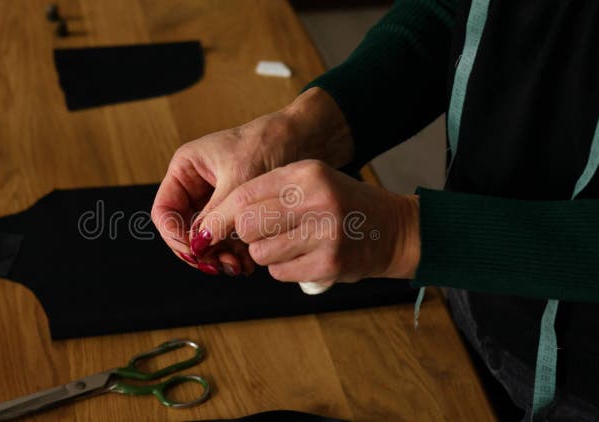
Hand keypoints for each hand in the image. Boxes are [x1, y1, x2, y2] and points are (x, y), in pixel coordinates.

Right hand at [152, 88, 354, 275]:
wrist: (306, 137)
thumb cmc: (269, 144)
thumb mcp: (239, 180)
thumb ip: (216, 215)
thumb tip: (198, 246)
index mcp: (186, 169)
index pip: (164, 211)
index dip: (175, 236)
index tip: (196, 253)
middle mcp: (196, 186)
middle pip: (183, 230)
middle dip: (200, 251)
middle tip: (221, 266)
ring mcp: (216, 200)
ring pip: (206, 239)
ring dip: (218, 257)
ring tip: (240, 266)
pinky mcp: (236, 212)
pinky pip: (226, 239)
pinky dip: (234, 253)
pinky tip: (248, 262)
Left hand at [191, 160, 419, 284]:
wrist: (393, 229)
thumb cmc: (340, 203)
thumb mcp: (309, 182)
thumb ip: (268, 193)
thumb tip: (215, 220)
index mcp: (306, 173)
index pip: (244, 195)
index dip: (219, 216)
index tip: (205, 229)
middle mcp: (316, 200)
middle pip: (248, 224)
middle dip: (243, 235)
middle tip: (255, 236)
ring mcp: (325, 233)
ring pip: (260, 252)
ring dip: (265, 252)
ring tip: (290, 243)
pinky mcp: (330, 264)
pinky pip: (280, 272)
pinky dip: (283, 268)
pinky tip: (304, 256)